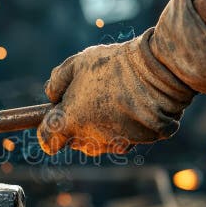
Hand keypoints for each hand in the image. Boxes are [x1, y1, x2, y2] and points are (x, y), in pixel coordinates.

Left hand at [37, 29, 196, 155]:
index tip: (54, 119)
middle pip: (75, 143)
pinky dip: (124, 128)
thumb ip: (57, 80)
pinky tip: (131, 106)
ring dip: (100, 129)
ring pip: (99, 143)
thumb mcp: (77, 63)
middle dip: (76, 127)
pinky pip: (125, 140)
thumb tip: (52, 95)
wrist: (157, 72)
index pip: (47, 142)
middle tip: (87, 100)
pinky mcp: (138, 143)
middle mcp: (90, 138)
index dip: (48, 133)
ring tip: (112, 100)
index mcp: (70, 121)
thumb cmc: (113, 65)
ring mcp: (114, 143)